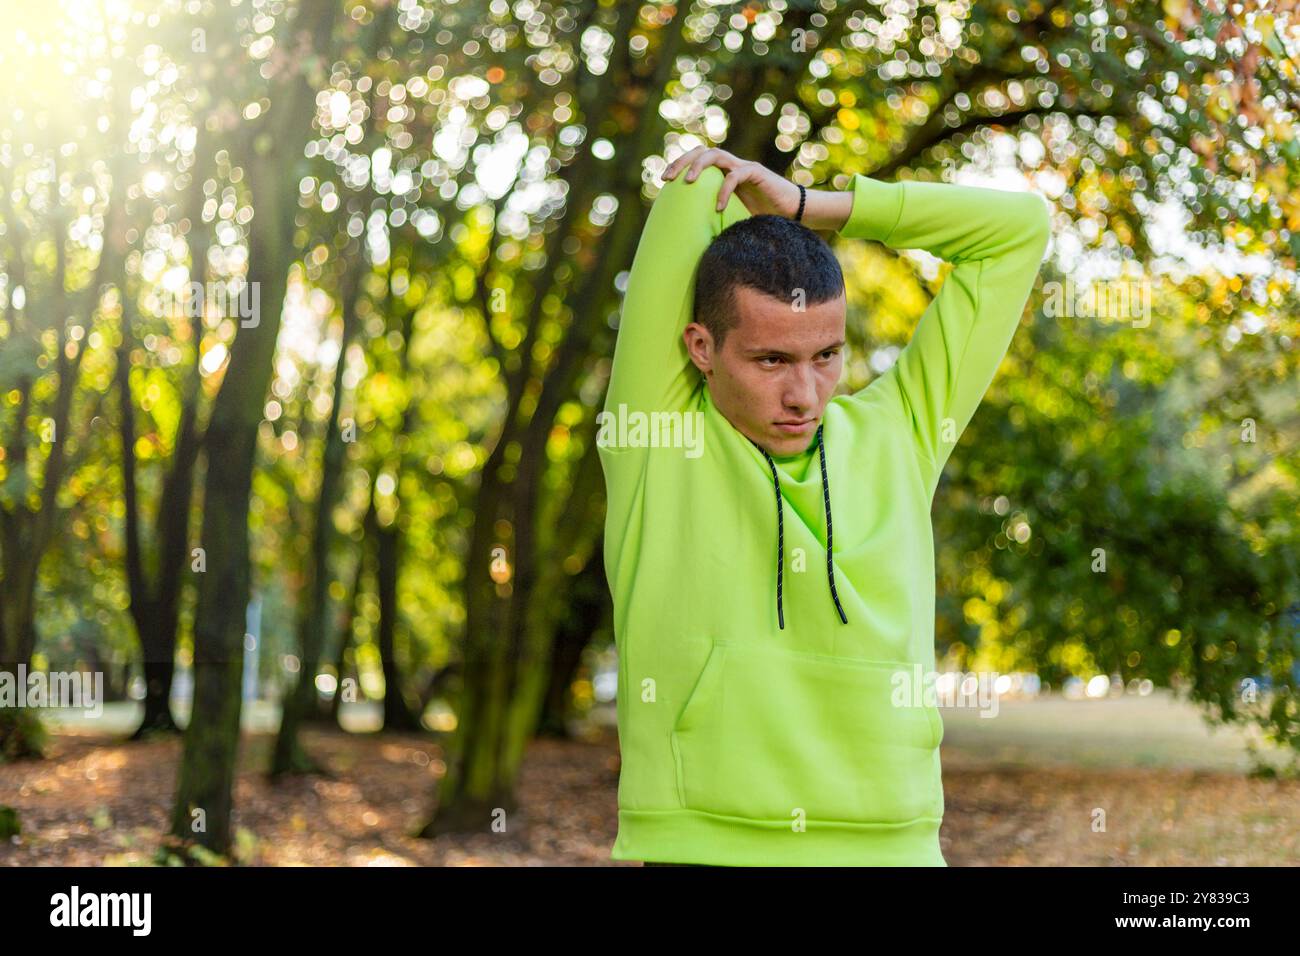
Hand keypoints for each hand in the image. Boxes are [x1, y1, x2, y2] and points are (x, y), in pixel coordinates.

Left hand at [663, 146, 800, 217]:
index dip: (679, 164)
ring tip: (688, 182)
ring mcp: (745, 168)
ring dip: (699, 166)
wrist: (795, 213)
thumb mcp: (734, 217)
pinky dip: (725, 189)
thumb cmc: (765, 218)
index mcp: (724, 174)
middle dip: (682, 161)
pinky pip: (737, 175)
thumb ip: (716, 217)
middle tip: (667, 178)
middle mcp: (733, 166)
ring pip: (717, 155)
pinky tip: (718, 207)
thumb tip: (690, 237)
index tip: (664, 180)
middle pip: (702, 152)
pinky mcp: (758, 174)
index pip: (698, 159)